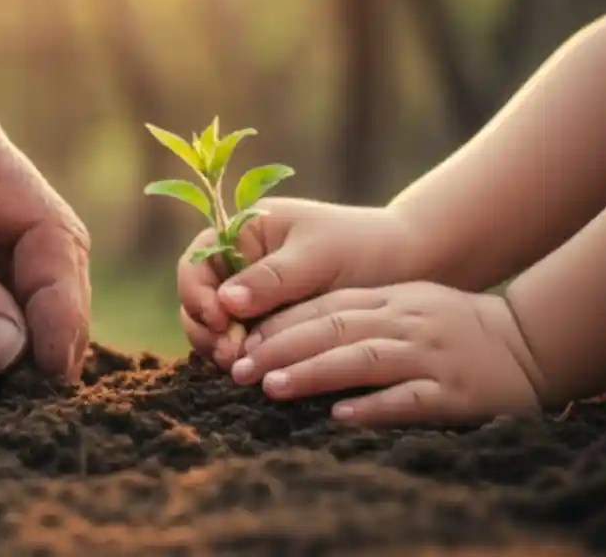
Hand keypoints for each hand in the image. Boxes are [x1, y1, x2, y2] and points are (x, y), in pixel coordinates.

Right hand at [179, 199, 421, 368]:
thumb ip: (272, 279)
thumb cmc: (364, 248)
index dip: (196, 291)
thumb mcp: (318, 257)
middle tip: (231, 358)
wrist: (409, 267)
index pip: (197, 260)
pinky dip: (240, 360)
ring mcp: (251, 297)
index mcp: (243, 232)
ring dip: (219, 349)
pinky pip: (239, 344)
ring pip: (212, 327)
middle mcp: (239, 264)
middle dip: (205, 329)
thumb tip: (226, 301)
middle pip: (197, 299)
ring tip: (242, 369)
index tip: (218, 318)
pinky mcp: (267, 326)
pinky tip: (256, 373)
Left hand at [227, 282, 544, 425]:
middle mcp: (406, 320)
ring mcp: (430, 354)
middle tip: (238, 368)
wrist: (530, 343)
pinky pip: (409, 399)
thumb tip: (288, 332)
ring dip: (314, 372)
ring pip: (364, 359)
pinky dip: (373, 406)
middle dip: (281, 347)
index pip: (325, 303)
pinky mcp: (454, 391)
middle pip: (334, 327)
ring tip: (272, 386)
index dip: (279, 321)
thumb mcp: (406, 302)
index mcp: (391, 297)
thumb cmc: (454, 325)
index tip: (240, 340)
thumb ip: (356, 310)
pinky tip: (339, 415)